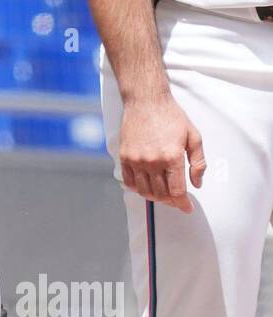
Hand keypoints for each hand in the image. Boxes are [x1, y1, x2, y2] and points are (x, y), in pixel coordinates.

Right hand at [118, 95, 205, 212]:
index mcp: (172, 156)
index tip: (186, 208)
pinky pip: (130, 182)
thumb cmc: (171, 116)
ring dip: (154, 197)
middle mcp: (152, 162)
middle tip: (176, 200)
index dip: (183, 203)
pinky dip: (138, 188)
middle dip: (170, 201)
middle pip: (160, 194)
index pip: (177, 190)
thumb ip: (198, 162)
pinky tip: (146, 185)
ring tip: (162, 194)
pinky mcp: (125, 158)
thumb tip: (197, 183)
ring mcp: (136, 161)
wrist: (146, 102)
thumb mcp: (194, 136)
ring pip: (144, 191)